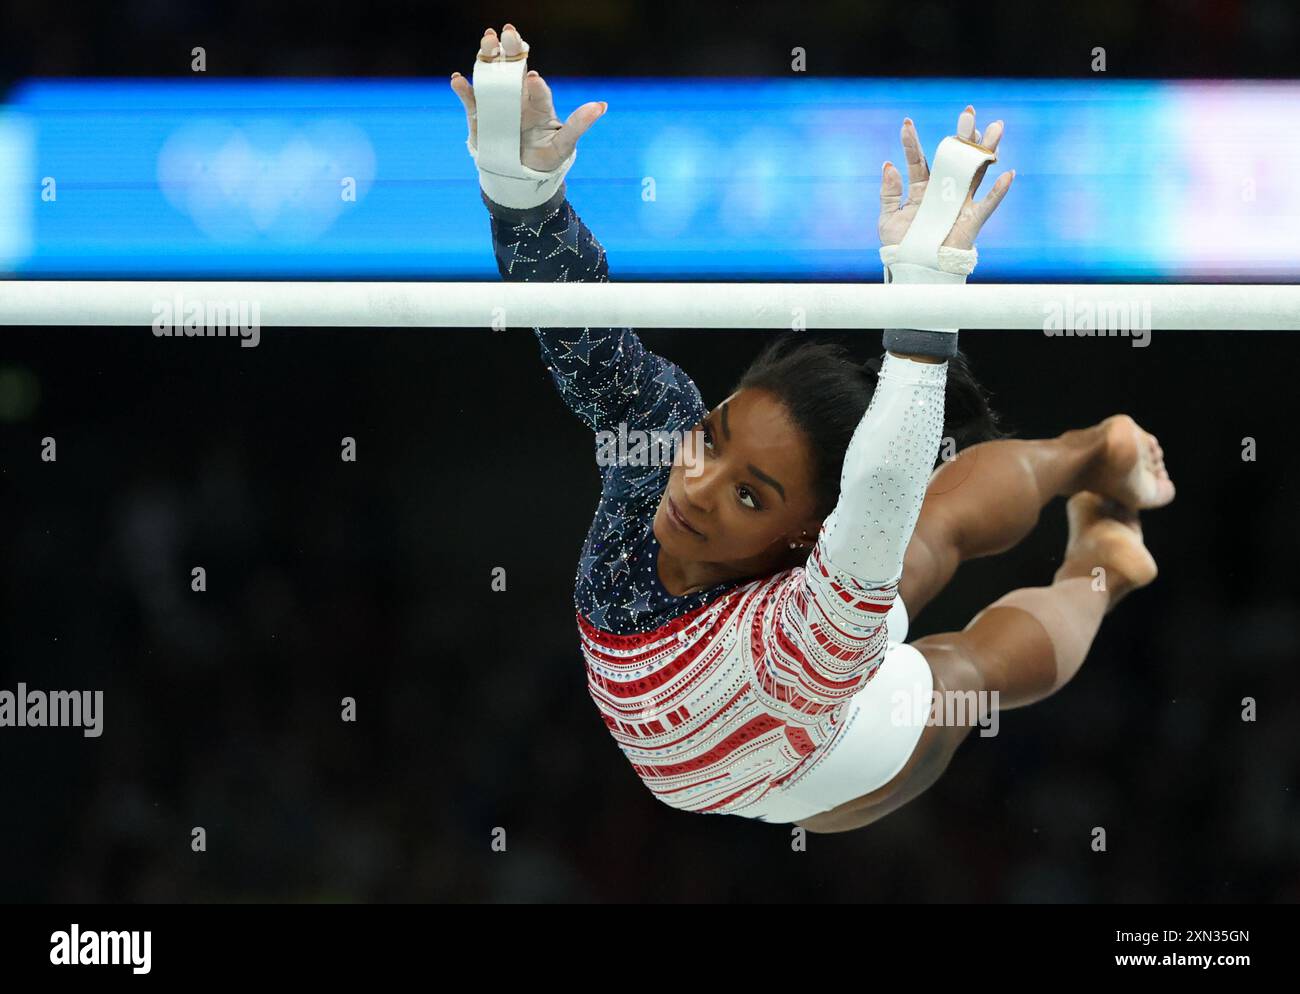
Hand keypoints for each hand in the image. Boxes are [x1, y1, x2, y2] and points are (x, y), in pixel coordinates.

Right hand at [450, 24, 606, 172]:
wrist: (520, 175)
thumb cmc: (546, 158)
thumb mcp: (564, 146)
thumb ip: (578, 125)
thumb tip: (601, 106)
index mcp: (539, 104)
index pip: (538, 90)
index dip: (536, 85)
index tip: (533, 78)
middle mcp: (519, 98)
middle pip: (515, 70)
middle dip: (512, 51)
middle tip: (508, 32)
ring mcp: (499, 104)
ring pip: (492, 76)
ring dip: (488, 57)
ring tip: (487, 40)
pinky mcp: (480, 115)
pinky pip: (471, 100)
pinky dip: (464, 89)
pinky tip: (458, 79)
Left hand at [878, 105, 1013, 249]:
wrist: (914, 269)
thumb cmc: (901, 245)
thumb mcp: (887, 218)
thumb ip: (888, 193)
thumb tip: (888, 165)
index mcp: (921, 188)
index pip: (918, 160)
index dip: (912, 143)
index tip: (906, 124)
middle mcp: (943, 190)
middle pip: (955, 158)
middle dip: (962, 136)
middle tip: (968, 113)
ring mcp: (960, 203)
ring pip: (976, 172)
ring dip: (986, 151)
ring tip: (995, 128)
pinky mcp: (971, 220)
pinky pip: (988, 204)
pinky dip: (999, 191)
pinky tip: (1007, 174)